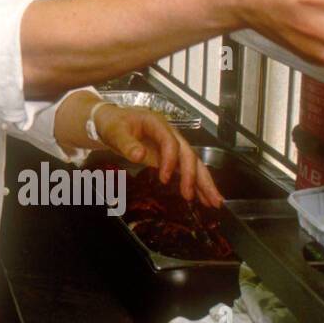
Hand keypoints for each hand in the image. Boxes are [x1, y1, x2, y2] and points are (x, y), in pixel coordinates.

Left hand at [94, 104, 223, 207]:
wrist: (109, 121)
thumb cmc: (112, 123)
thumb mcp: (114, 131)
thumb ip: (126, 144)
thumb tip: (138, 155)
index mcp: (156, 123)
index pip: (170, 142)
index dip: (170, 160)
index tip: (164, 178)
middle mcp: (168, 133)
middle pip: (188, 154)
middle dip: (197, 176)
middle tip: (206, 197)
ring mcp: (171, 145)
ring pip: (192, 163)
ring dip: (203, 183)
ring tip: (213, 201)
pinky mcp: (168, 156)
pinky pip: (184, 169)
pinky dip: (194, 183)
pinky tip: (202, 197)